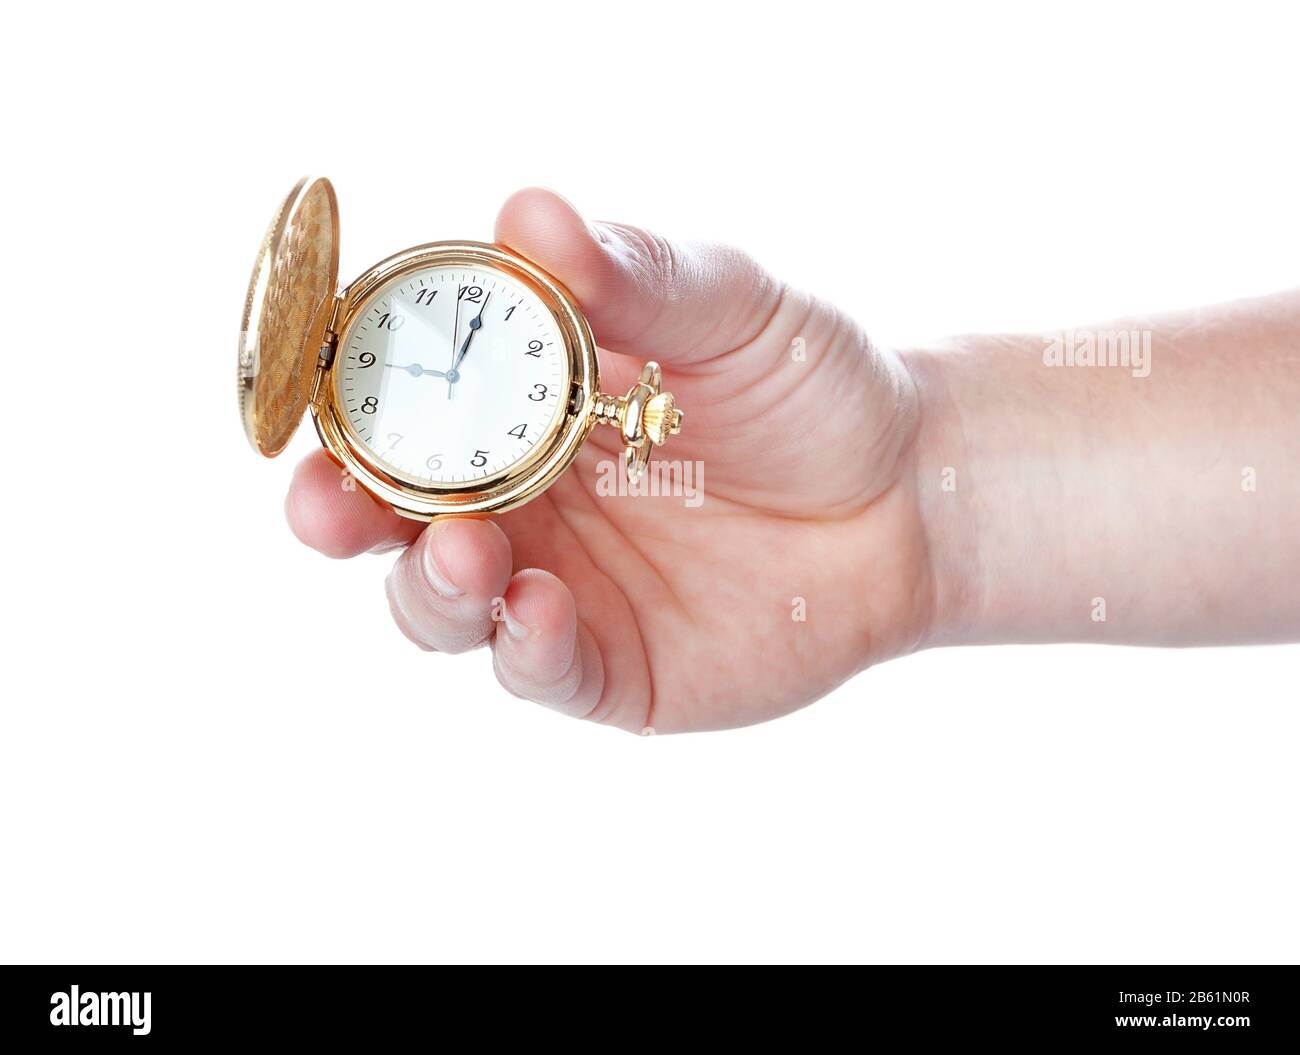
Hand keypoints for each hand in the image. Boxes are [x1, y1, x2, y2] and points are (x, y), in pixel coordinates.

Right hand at [286, 189, 930, 731]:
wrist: (912, 495)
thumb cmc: (809, 385)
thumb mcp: (732, 308)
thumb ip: (636, 275)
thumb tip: (530, 210)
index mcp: (515, 399)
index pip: (396, 395)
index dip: (343, 393)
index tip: (315, 382)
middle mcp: (513, 495)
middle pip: (385, 511)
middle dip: (340, 508)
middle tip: (325, 498)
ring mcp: (550, 583)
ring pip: (437, 601)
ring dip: (428, 582)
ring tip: (465, 550)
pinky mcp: (604, 664)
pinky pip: (535, 666)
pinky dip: (522, 644)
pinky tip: (539, 610)